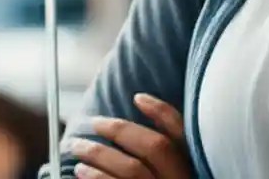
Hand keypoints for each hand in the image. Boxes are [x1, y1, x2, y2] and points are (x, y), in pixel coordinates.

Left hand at [69, 93, 191, 178]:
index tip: (137, 97)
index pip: (183, 134)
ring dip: (100, 155)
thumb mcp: (170, 167)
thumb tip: (137, 100)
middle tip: (93, 123)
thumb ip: (164, 143)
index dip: (162, 113)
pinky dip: (96, 178)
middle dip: (121, 130)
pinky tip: (81, 173)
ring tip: (78, 149)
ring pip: (132, 170)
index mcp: (190, 168)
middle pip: (155, 148)